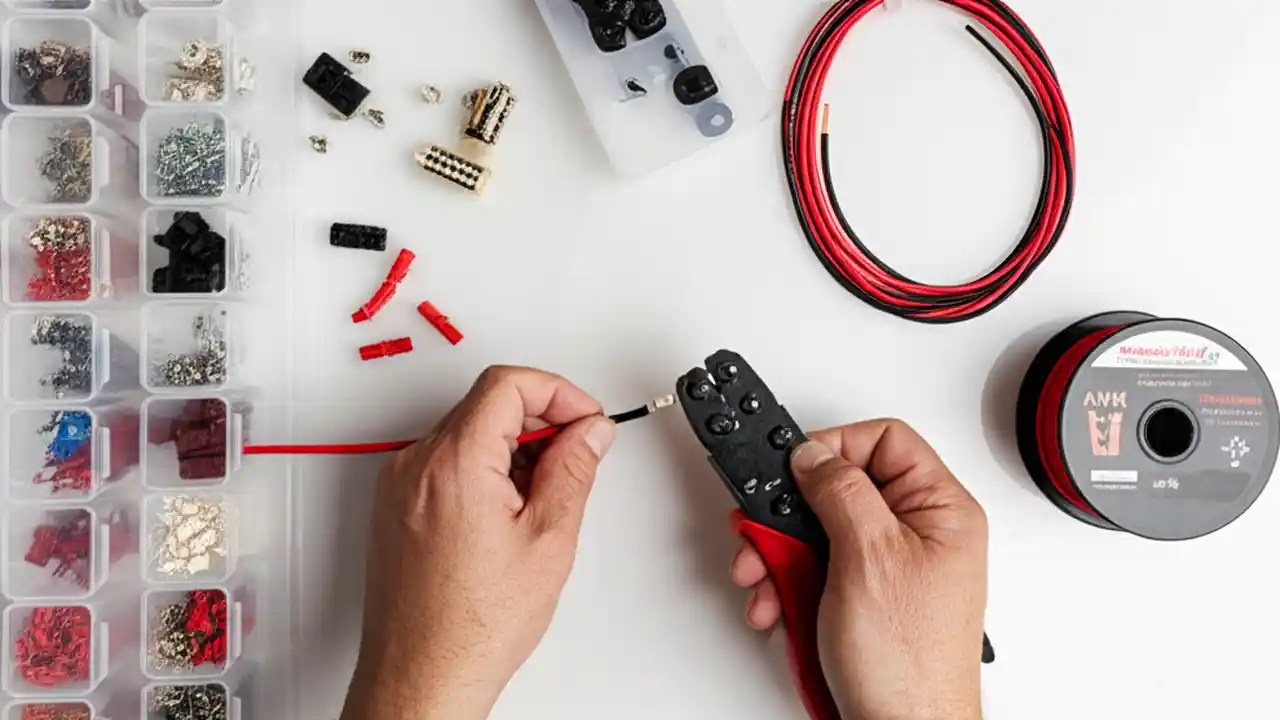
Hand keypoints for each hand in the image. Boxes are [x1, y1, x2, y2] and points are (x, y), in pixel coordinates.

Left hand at [341, 367, 616, 719]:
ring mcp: (399, 485)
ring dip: (510, 449)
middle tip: (575, 456)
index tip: (584, 417)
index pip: (508, 383)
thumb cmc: (474, 626)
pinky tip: (507, 516)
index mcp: (455, 462)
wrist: (422, 676)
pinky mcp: (395, 506)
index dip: (558, 391)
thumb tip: (589, 431)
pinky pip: (444, 463)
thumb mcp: (548, 539)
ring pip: (466, 433)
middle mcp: (417, 464)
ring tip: (539, 502)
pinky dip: (482, 471)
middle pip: (486, 404)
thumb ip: (573, 469)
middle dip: (539, 421)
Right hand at [728, 420, 987, 719]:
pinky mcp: (862, 599)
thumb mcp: (868, 557)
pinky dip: (785, 587)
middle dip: (789, 514)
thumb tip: (814, 454)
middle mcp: (918, 534)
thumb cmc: (909, 663)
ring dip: (778, 557)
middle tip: (762, 530)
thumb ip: (840, 492)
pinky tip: (777, 606)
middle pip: (840, 488)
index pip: (885, 441)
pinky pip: (813, 572)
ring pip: (817, 533)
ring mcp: (888, 569)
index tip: (792, 469)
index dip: (834, 446)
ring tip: (763, 580)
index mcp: (940, 510)